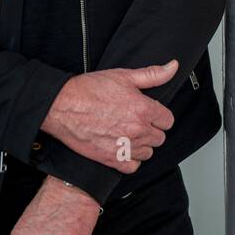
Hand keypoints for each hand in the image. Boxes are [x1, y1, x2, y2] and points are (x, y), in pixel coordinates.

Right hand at [39, 61, 178, 173]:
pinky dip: (129, 160)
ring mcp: (125, 146)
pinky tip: (122, 148)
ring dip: (142, 145)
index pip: (168, 120)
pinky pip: (132, 167)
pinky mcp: (111, 159)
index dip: (159, 116)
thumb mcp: (123, 75)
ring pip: (148, 153)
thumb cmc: (89, 89)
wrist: (61, 106)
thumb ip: (152, 74)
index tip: (150, 113)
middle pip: (159, 138)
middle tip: (136, 122)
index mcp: (143, 109)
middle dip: (151, 130)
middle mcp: (137, 130)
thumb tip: (173, 67)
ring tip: (128, 134)